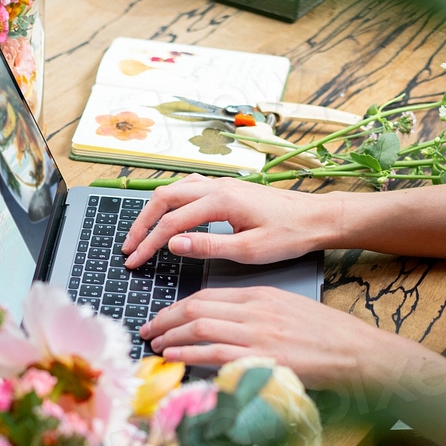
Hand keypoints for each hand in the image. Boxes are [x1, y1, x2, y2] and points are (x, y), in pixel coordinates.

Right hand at [121, 174, 340, 269]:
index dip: (148, 243)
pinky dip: (170, 202)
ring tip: (141, 234)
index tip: (134, 261)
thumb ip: (208, 247)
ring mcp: (222, 184)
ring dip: (153, 211)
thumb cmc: (290, 234)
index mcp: (221, 201)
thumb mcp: (249, 250)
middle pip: (164, 198)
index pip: (171, 222)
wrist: (317, 217)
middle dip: (142, 224)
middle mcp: (217, 186)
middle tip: (128, 248)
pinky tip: (168, 215)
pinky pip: (188, 189)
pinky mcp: (227, 188)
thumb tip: (173, 244)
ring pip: (174, 190)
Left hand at [139, 286, 419, 389]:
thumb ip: (254, 314)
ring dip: (171, 336)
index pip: (207, 295)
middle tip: (149, 331)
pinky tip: (173, 357)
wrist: (357, 351)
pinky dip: (189, 353)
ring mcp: (257, 333)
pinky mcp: (262, 357)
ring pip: (200, 327)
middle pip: (196, 308)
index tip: (162, 318)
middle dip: (166, 319)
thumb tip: (222, 327)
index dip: (177, 307)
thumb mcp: (286, 310)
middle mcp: (254, 310)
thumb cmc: (326, 335)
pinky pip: (215, 352)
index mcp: (259, 295)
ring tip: (155, 345)